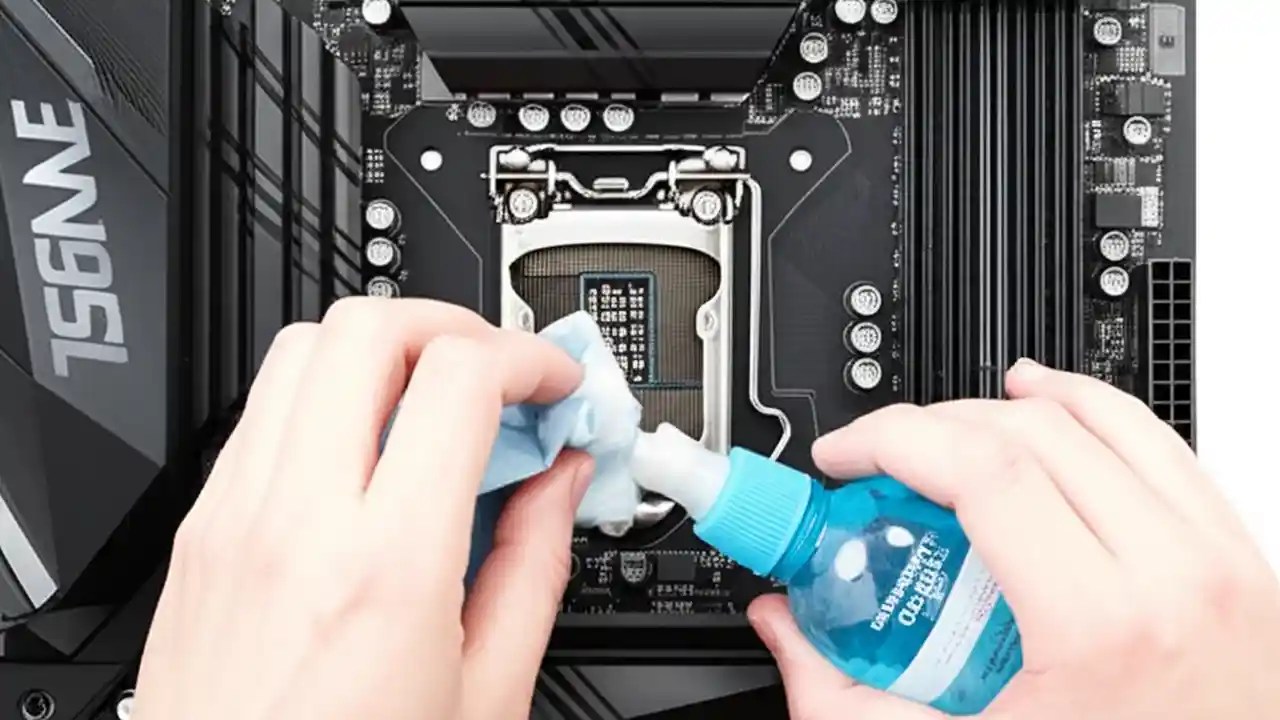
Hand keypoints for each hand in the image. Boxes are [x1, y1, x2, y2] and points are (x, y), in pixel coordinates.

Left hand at [133, 298, 590, 719]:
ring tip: (436, 401)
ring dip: (384, 351)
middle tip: (499, 369)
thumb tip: (561, 482)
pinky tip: (371, 453)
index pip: (457, 380)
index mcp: (384, 567)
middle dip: (452, 325)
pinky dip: (329, 398)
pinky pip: (264, 415)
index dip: (526, 358)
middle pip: (365, 330)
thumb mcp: (486, 695)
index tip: (554, 383)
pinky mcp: (201, 531)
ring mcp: (233, 518)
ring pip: (302, 352)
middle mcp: (294, 521)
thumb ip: (534, 567)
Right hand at [748, 360, 1279, 718]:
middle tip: (880, 462)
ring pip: (1101, 418)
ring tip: (948, 426)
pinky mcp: (1235, 556)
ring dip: (1007, 404)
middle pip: (1032, 432)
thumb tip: (785, 624)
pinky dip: (1091, 410)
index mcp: (1101, 628)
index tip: (848, 456)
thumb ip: (845, 697)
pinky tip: (1047, 414)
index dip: (894, 439)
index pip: (986, 470)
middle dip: (931, 425)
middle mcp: (1174, 576)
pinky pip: (1159, 443)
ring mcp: (1215, 559)